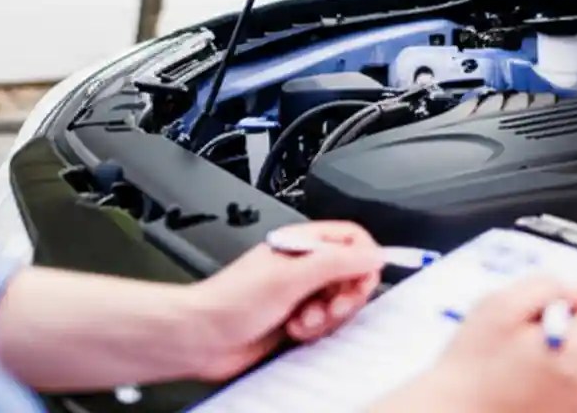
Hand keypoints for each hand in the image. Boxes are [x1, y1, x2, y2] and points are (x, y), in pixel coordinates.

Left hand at [180, 221, 382, 380]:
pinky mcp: (298, 320)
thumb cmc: (230, 300)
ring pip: (340, 303)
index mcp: (303, 243)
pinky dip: (315, 330)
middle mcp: (304, 266)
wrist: (202, 337)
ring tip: (303, 318)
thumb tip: (374, 255)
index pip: (352, 240)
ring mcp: (301, 294)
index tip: (362, 281)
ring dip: (327, 316)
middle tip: (329, 305)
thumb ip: (336, 263)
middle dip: (345, 295)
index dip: (365, 260)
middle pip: (351, 274)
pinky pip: (325, 325)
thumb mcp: (290, 276)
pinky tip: (294, 329)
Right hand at [371, 276, 576, 412]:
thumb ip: (542, 286)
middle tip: (526, 333)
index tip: (546, 304)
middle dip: (569, 327)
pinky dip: (557, 380)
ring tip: (521, 361)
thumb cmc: (471, 372)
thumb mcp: (499, 306)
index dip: (571, 296)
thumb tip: (566, 288)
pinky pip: (576, 390)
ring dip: (562, 354)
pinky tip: (525, 382)